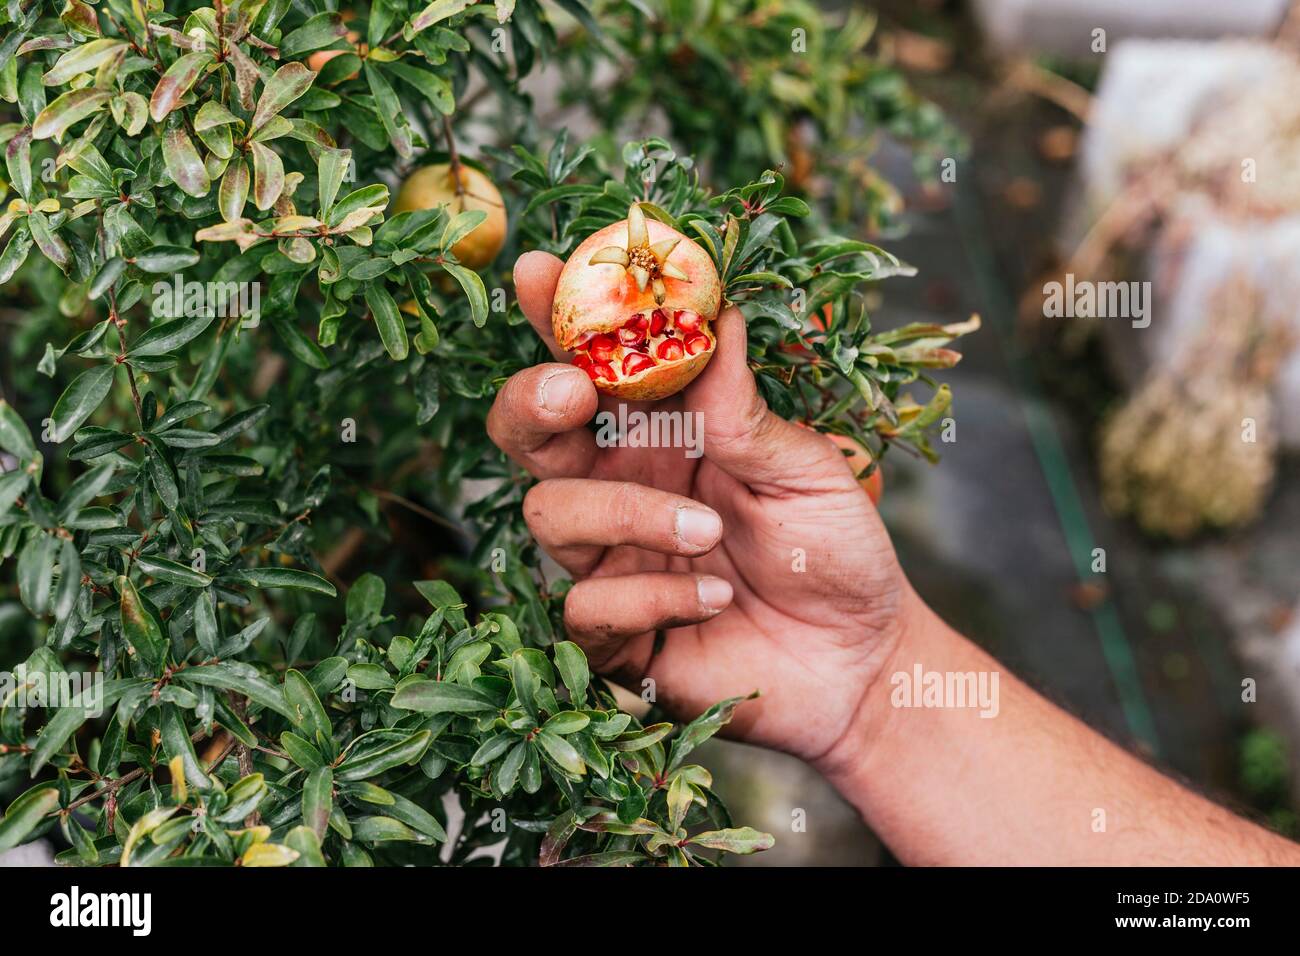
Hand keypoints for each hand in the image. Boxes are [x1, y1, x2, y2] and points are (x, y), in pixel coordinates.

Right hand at [488, 251, 920, 767]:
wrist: (857, 659)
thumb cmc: (833, 552)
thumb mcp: (806, 468)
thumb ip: (746, 407)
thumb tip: (718, 313)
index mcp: (664, 433)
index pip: (593, 364)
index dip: (556, 316)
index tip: (536, 271)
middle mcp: (622, 486)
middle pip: (528, 431)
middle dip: (531, 402)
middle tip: (570, 392)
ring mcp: (611, 559)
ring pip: (549, 512)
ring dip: (627, 513)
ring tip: (709, 531)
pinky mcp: (611, 633)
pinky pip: (586, 603)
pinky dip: (652, 596)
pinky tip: (714, 600)